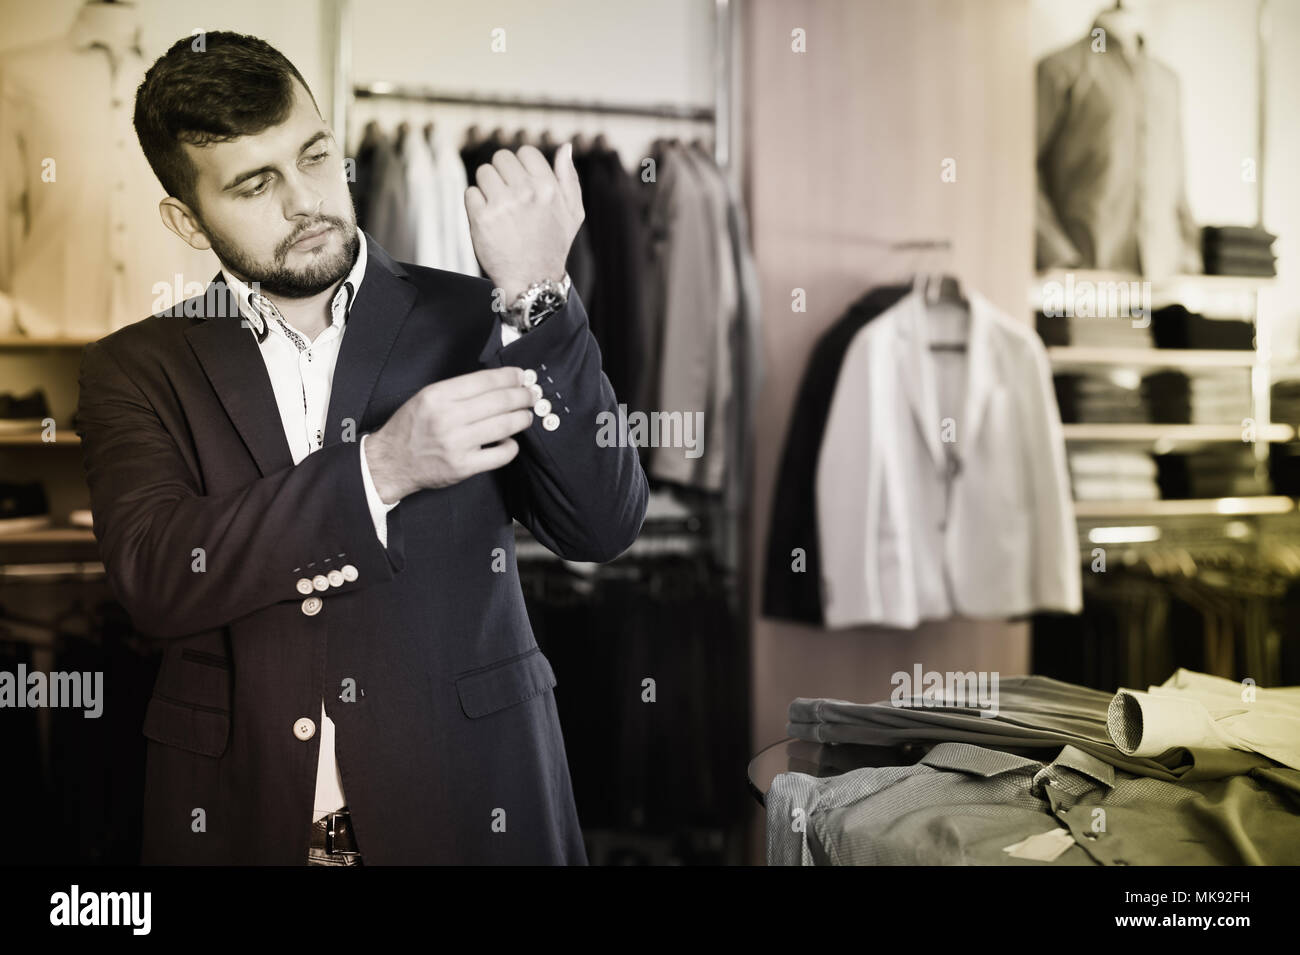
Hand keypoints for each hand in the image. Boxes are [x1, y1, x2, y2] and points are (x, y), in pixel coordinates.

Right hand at [365, 367, 536, 501]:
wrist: (391, 462)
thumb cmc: (410, 428)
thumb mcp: (426, 397)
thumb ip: (458, 390)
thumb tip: (497, 383)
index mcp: (437, 396)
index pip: (484, 381)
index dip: (509, 377)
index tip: (521, 376)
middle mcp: (447, 418)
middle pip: (499, 402)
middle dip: (522, 396)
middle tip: (531, 395)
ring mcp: (456, 444)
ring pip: (504, 426)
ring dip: (522, 418)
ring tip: (527, 415)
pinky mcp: (464, 467)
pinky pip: (500, 454)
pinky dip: (511, 446)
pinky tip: (510, 441)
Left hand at [464, 143, 584, 303]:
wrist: (532, 280)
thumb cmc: (553, 245)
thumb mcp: (573, 213)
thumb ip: (569, 178)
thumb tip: (565, 146)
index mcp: (548, 187)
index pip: (525, 152)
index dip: (521, 166)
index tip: (522, 184)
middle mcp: (525, 192)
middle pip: (501, 158)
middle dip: (502, 174)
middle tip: (508, 197)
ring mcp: (502, 205)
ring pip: (483, 172)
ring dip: (487, 187)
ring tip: (498, 208)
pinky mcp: (481, 219)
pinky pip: (470, 193)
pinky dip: (476, 204)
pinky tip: (489, 220)